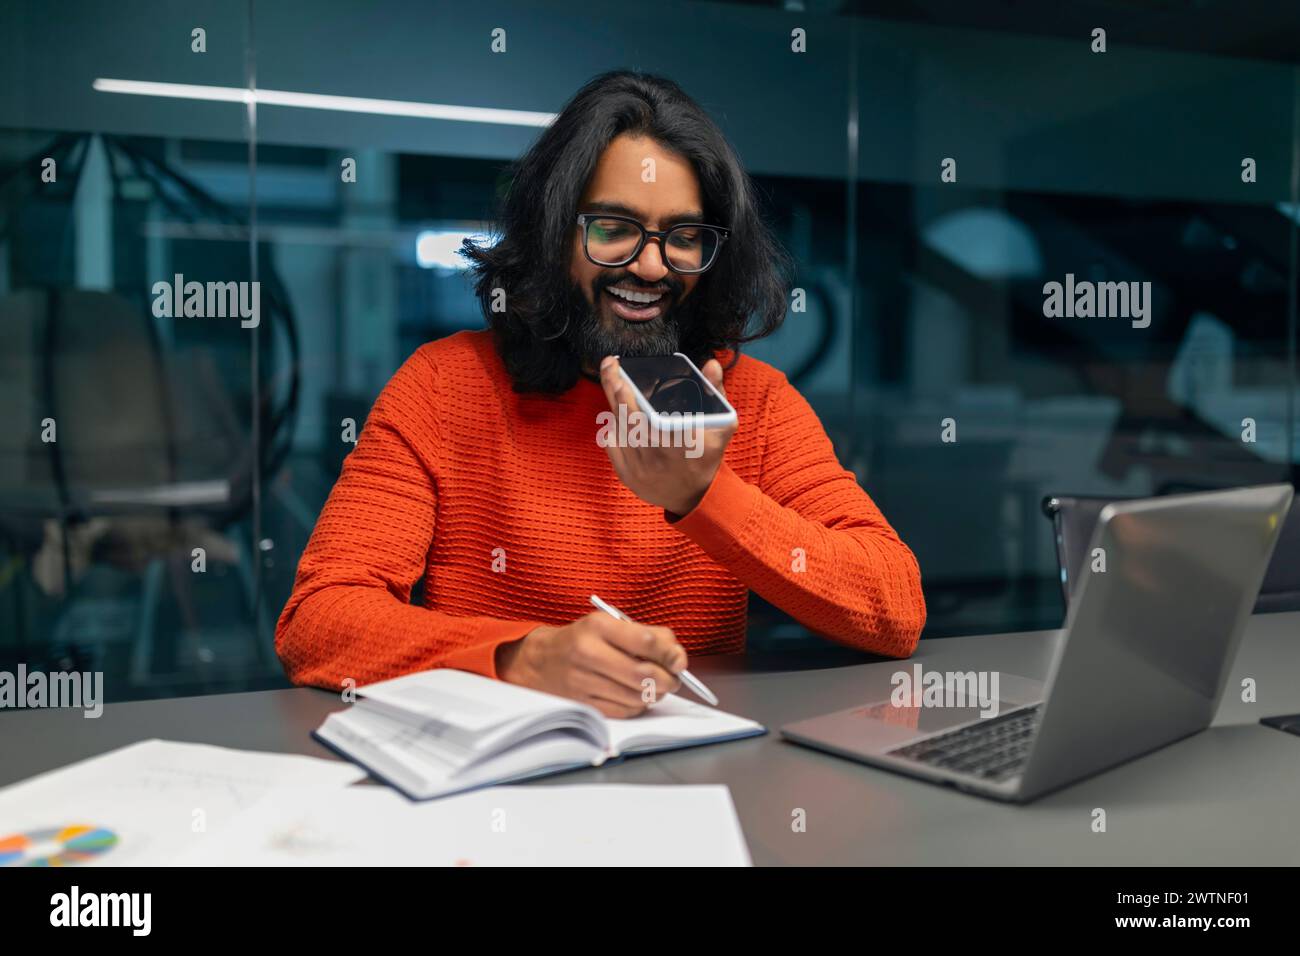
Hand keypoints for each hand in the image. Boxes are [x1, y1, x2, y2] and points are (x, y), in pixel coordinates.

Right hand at [496, 612, 687, 717]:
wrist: (540, 661)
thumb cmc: (584, 639)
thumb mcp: (610, 624)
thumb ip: (647, 635)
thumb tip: (677, 657)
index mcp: (598, 626)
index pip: (646, 641)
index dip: (670, 654)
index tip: (679, 661)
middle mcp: (588, 652)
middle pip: (643, 674)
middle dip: (668, 680)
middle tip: (674, 679)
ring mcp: (583, 681)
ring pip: (637, 696)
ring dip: (655, 694)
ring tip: (654, 686)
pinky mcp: (583, 704)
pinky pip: (625, 711)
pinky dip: (638, 706)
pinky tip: (635, 696)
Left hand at [598, 355, 736, 514]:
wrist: (695, 497)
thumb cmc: (707, 455)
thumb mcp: (722, 426)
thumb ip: (716, 392)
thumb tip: (711, 364)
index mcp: (682, 446)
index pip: (650, 422)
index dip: (632, 403)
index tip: (622, 382)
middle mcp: (659, 460)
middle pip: (629, 422)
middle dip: (616, 393)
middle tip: (611, 368)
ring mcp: (640, 470)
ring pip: (619, 430)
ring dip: (615, 405)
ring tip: (616, 384)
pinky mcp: (627, 476)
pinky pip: (611, 445)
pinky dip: (613, 427)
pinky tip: (618, 415)